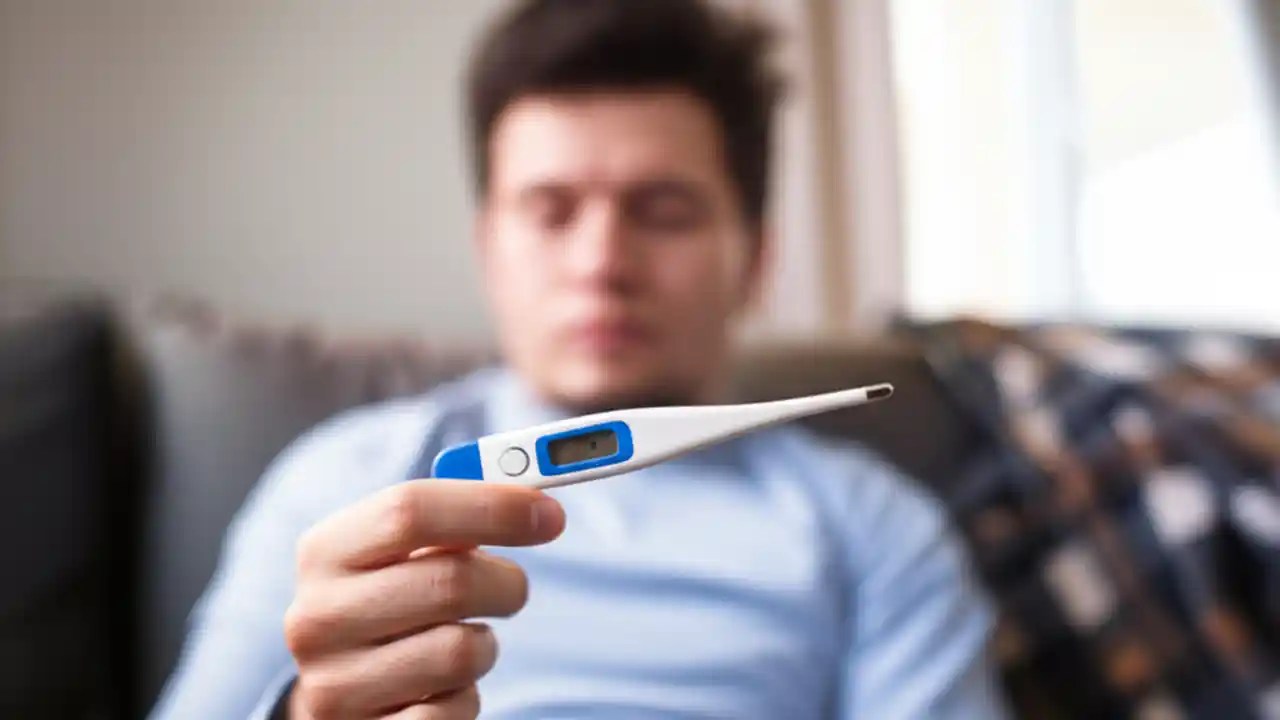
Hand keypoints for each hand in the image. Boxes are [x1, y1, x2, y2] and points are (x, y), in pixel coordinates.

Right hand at [283, 480, 565, 718]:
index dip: (492, 507)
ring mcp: (333, 684)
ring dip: (483, 646)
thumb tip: (533, 505)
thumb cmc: (389, 605)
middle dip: (505, 582)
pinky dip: (464, 698)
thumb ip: (451, 522)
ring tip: (458, 644)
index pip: (409, 509)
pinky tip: (438, 690)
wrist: (339, 691)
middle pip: (449, 580)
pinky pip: (452, 711)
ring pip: (461, 651)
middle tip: (512, 588)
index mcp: (324, 552)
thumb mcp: (397, 557)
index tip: (550, 515)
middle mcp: (317, 616)